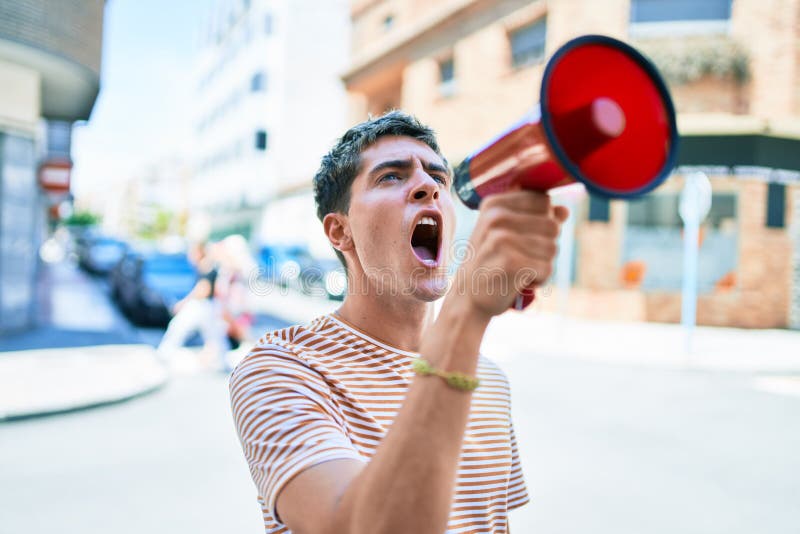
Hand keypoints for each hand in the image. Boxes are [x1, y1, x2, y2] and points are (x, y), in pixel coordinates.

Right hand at [450, 190, 568, 318]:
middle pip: (552, 225)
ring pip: (552, 248)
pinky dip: (539, 280)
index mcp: (494, 204)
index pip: (544, 202)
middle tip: (520, 257)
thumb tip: (565, 210)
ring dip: (541, 264)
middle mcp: (496, 217)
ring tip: (518, 270)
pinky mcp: (510, 262)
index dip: (543, 222)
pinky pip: (547, 268)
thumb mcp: (508, 233)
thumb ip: (536, 218)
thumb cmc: (492, 263)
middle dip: (545, 246)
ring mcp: (501, 239)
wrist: (468, 298)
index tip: (521, 237)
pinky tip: (519, 281)